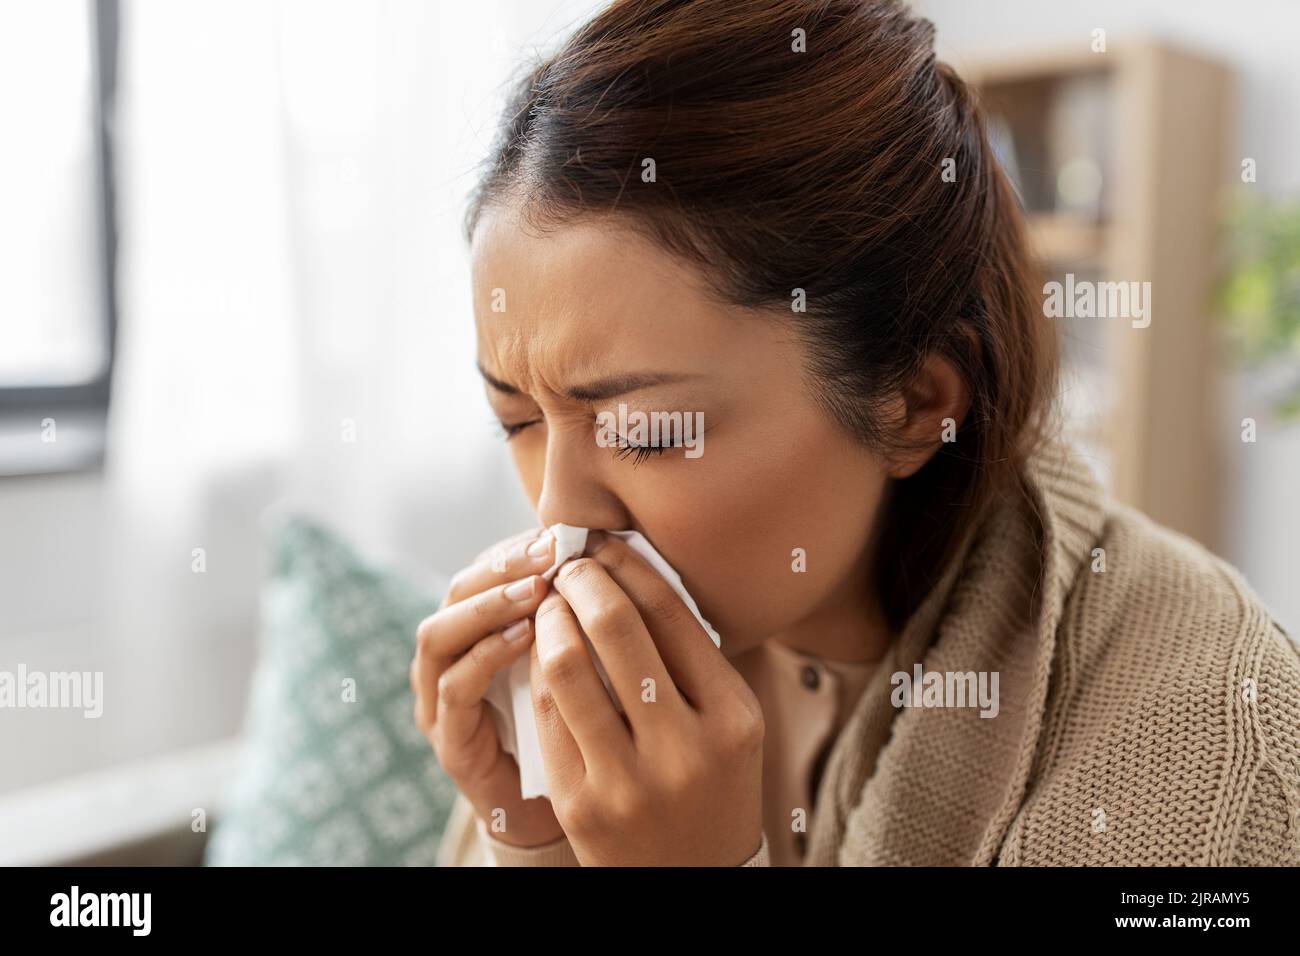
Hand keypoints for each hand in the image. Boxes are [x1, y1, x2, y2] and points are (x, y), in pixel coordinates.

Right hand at [411, 527, 564, 847]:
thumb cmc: (577, 722)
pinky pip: (454, 688)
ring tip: (535, 588)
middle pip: (455, 592)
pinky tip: (525, 638)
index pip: (483, 570)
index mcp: (479, 631)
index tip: (558, 532)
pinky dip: (486, 657)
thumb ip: (580, 611)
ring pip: (439, 635)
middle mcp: (449, 659)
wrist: (565, 808)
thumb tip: (613, 547)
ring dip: (488, 605)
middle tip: (548, 551)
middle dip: (501, 566)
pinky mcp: (450, 741)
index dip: (515, 547)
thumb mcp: (581, 656)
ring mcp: (441, 701)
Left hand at [529, 531, 764, 864]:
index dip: (629, 567)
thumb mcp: (729, 724)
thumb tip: (635, 573)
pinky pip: (548, 717)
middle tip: (567, 564)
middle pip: (618, 630)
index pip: (671, 615)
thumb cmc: (711, 784)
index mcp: (733, 717)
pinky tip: (538, 653)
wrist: (690, 879)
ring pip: (569, 668)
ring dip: (550, 621)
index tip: (604, 545)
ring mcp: (631, 780)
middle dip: (583, 581)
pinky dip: (537, 672)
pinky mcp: (583, 804)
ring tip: (548, 604)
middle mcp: (686, 747)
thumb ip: (694, 660)